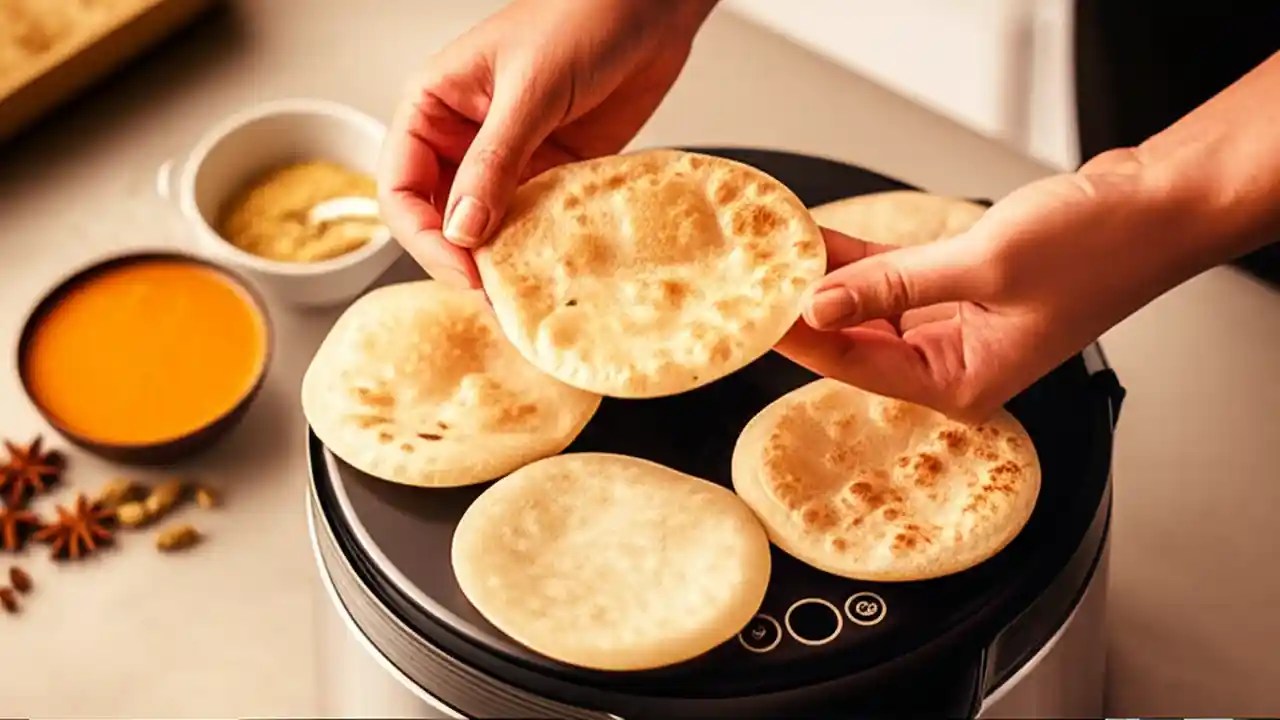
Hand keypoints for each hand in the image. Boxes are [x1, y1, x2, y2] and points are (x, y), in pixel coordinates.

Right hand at [378, 0, 715, 287]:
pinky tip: (556, 269)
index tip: (464, 269)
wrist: (650, 7)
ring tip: (526, 295)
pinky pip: (534, 224)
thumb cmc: (581, 18)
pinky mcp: (552, 175)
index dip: (425, 237)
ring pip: (487, 229)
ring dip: (503, 262)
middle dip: (462, 259)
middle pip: (439, 220)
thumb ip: (494, 162)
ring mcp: (508, 162)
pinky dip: (541, 249)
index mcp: (432, 108)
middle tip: (498, 295)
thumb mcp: (529, 90)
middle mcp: (462, 141)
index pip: (401, 189)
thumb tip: (464, 230)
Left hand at [777, 149, 1202, 419]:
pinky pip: (895, 279)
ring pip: (871, 307)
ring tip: (774, 258)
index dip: (797, 340)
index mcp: (962, 383)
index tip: (750, 319)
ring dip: (828, 280)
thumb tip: (818, 303)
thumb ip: (892, 284)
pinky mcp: (961, 288)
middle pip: (856, 341)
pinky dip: (861, 262)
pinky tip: (819, 242)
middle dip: (805, 312)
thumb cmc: (1097, 250)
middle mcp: (954, 364)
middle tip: (750, 285)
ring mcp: (956, 326)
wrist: (1157, 206)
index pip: (855, 366)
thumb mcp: (982, 266)